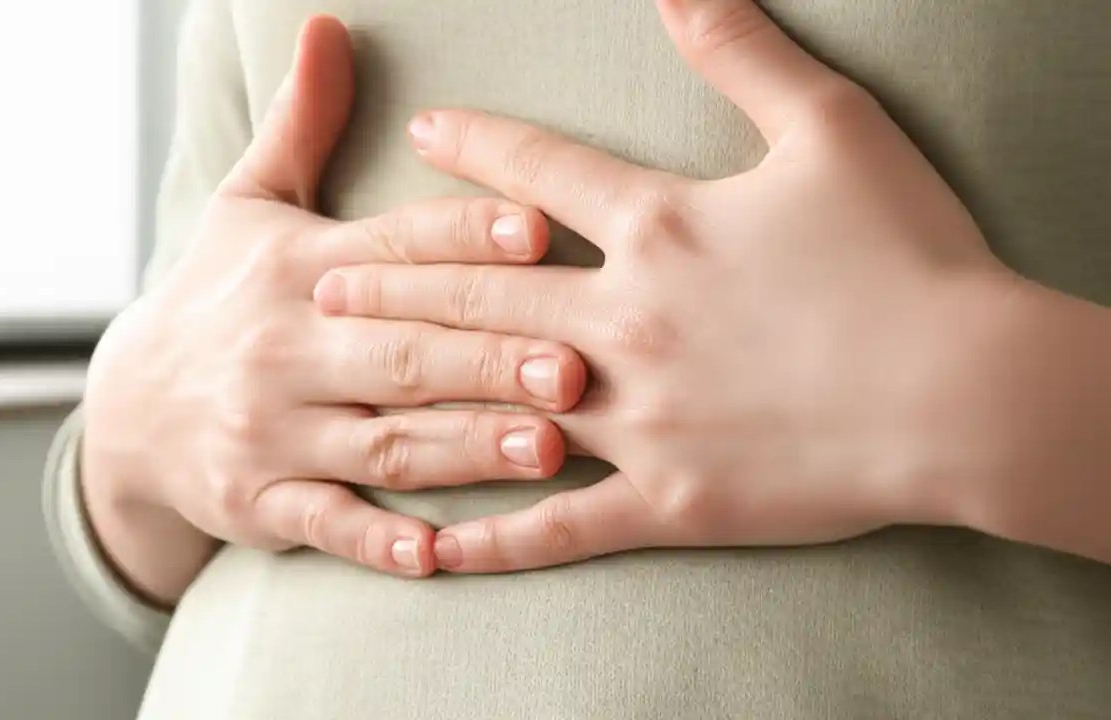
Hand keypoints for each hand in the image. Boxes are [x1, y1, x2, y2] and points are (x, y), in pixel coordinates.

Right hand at [80, 16, 585, 601]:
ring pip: (381, 443)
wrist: (130, 411)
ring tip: (547, 450)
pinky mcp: (259, 505)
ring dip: (463, 448)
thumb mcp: (246, 204)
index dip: (460, 236)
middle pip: (398, 352)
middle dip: (486, 360)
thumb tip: (327, 25)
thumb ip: (302, 124)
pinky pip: (326, 526)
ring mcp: (269, 434)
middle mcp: (281, 349)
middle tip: (575, 365)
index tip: (538, 230)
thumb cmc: (218, 296)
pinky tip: (439, 554)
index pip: (388, 249)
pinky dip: (378, 542)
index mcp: (292, 267)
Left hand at [314, 0, 1028, 571]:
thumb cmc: (907, 255)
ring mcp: (636, 417)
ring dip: (415, 388)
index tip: (426, 134)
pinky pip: (557, 525)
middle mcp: (624, 320)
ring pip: (495, 400)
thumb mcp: (832, 130)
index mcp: (659, 227)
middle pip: (481, 294)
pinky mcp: (666, 500)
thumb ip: (746, 53)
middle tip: (326, 282)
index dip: (478, 146)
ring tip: (353, 376)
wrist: (963, 390)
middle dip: (397, 282)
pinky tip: (431, 547)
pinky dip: (491, 539)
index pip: (539, 175)